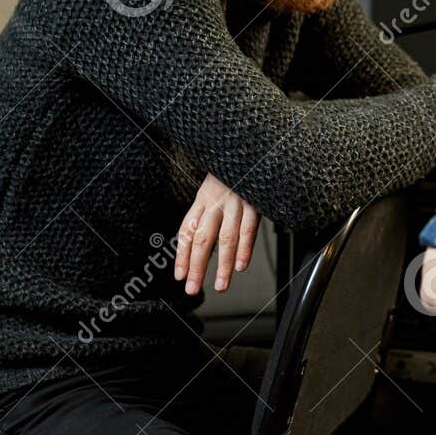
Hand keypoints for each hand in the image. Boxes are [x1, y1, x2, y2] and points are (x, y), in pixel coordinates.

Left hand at [175, 172, 260, 294]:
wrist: (253, 145)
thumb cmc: (235, 168)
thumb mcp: (216, 184)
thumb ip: (210, 208)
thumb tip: (205, 238)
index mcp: (203, 197)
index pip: (187, 230)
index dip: (182, 254)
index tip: (180, 275)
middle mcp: (216, 200)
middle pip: (202, 239)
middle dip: (197, 267)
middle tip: (192, 288)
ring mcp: (236, 201)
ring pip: (226, 238)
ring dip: (222, 265)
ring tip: (220, 285)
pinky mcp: (255, 200)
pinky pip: (249, 228)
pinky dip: (245, 249)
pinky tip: (241, 266)